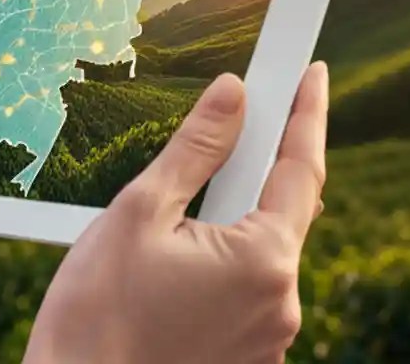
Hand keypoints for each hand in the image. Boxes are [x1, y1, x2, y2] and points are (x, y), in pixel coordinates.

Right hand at [24, 63, 328, 363]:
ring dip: (229, 228)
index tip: (314, 74)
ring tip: (168, 228)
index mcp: (264, 262)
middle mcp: (281, 305)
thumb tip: (233, 94)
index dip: (307, 114)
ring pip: (259, 257)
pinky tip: (173, 271)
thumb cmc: (96, 315)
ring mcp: (267, 341)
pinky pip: (245, 296)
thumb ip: (196, 149)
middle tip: (226, 133)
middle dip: (253, 173)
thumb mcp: (141, 212)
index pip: (301, 168)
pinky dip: (220, 270)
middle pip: (281, 214)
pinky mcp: (247, 361)